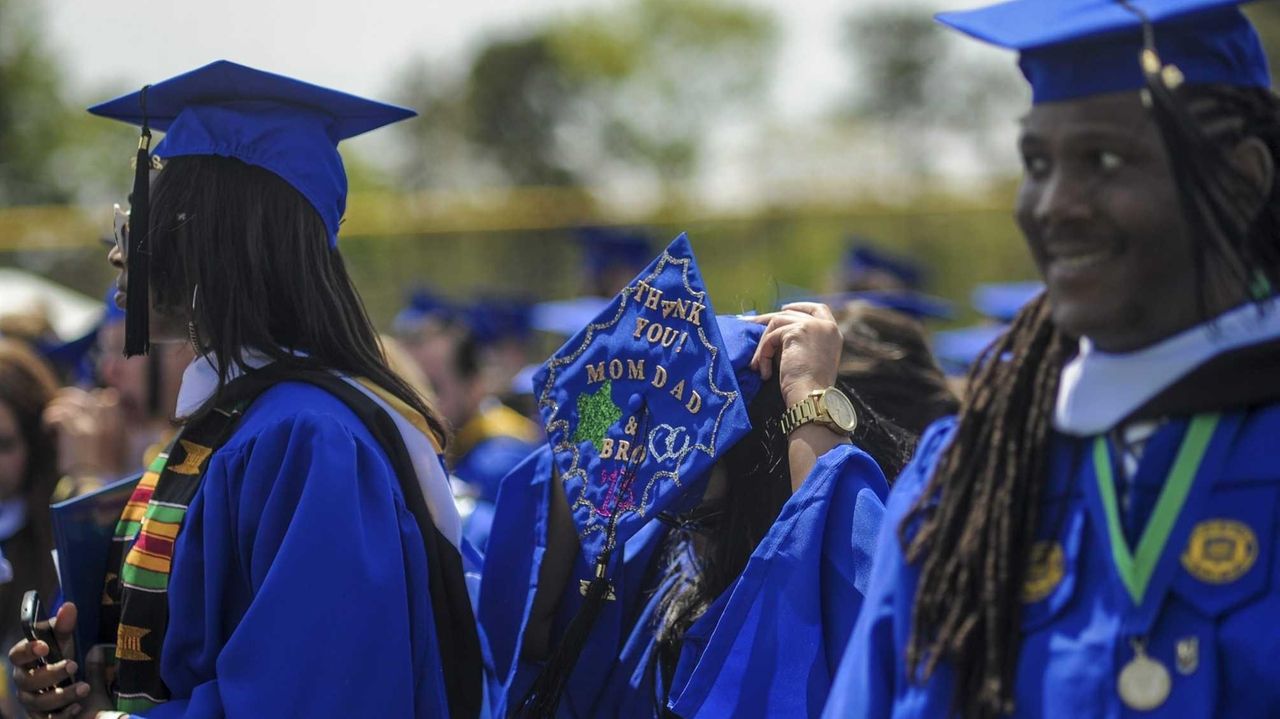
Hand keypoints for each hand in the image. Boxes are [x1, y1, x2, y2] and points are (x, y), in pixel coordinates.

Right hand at [9, 602, 91, 716]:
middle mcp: (25, 682)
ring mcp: (32, 701)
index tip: (45, 645)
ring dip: (62, 694)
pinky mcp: (42, 717)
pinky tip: (77, 706)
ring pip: (39, 702)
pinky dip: (62, 714)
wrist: (75, 684)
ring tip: (84, 687)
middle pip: (27, 681)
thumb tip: (69, 606)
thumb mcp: (67, 642)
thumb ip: (65, 626)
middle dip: (50, 673)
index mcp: (26, 661)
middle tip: (73, 665)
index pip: (17, 655)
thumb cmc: (63, 657)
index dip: (27, 650)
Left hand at [44, 388, 124, 480]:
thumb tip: (106, 406)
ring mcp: (86, 424)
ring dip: (58, 406)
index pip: (106, 397)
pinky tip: (47, 428)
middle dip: (73, 397)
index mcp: (115, 423)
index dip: (94, 397)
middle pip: (86, 397)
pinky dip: (50, 418)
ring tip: (52, 416)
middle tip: (63, 403)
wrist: (94, 480)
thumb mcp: (118, 444)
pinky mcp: (71, 431)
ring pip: (70, 402)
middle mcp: (102, 420)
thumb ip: (114, 427)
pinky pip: (58, 414)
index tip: (85, 402)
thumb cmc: (106, 467)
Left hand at [748, 302, 842, 406]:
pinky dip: (764, 354)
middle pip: (791, 314)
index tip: (782, 309)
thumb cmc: (808, 388)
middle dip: (768, 319)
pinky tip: (765, 372)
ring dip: (764, 344)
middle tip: (749, 323)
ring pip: (777, 323)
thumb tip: (775, 332)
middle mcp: (826, 326)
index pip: (818, 309)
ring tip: (758, 365)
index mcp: (833, 333)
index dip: (799, 307)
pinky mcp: (797, 331)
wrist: (811, 398)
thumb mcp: (809, 358)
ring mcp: (813, 326)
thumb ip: (801, 342)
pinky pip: (772, 337)